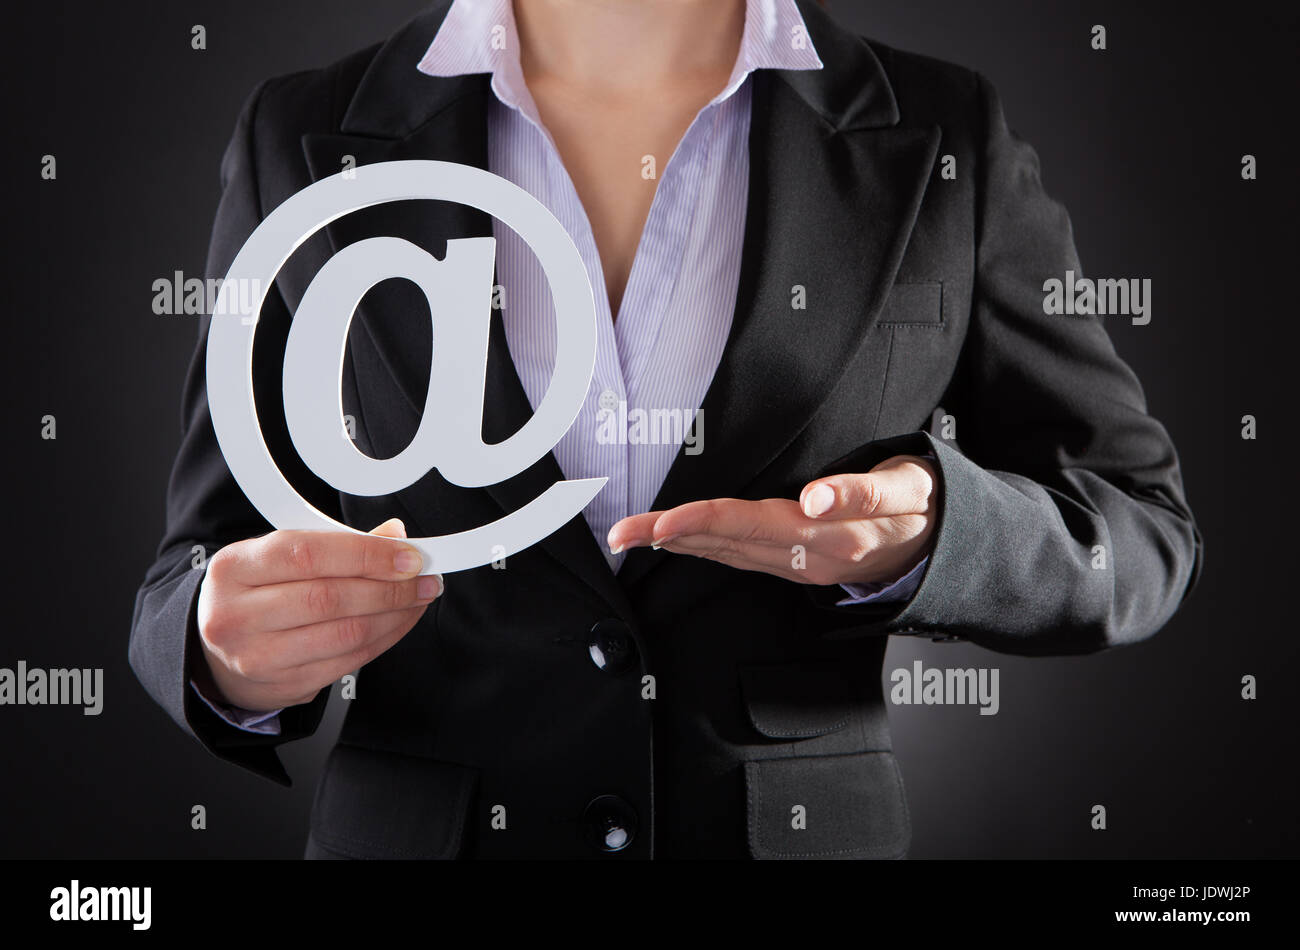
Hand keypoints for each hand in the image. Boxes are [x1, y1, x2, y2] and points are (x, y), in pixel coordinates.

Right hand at [194, 518, 440, 711]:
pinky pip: (349, 661)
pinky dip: (384, 639)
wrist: (215, 653)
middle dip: (389, 587)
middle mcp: (237, 614)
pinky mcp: (283, 685)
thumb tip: (395, 535)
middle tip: (423, 578)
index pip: (308, 554)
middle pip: (329, 598)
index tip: (408, 555)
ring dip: (394, 615)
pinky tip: (399, 622)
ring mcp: (256, 656)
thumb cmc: (256, 595)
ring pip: (344, 634)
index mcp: (234, 568)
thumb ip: (336, 545)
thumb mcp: (279, 559)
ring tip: (418, 598)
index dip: (366, 554)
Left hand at [607, 455, 936, 586]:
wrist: (948, 545)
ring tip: (634, 536)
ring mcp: (801, 566)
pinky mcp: (800, 565)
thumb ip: (861, 493)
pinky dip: (706, 547)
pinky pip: (743, 557)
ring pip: (729, 555)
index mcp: (828, 535)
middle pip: (726, 544)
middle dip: (670, 537)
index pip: (751, 524)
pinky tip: (682, 540)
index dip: (702, 521)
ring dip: (680, 544)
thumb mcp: (907, 488)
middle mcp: (807, 556)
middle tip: (619, 533)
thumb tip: (816, 498)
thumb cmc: (926, 505)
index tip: (661, 522)